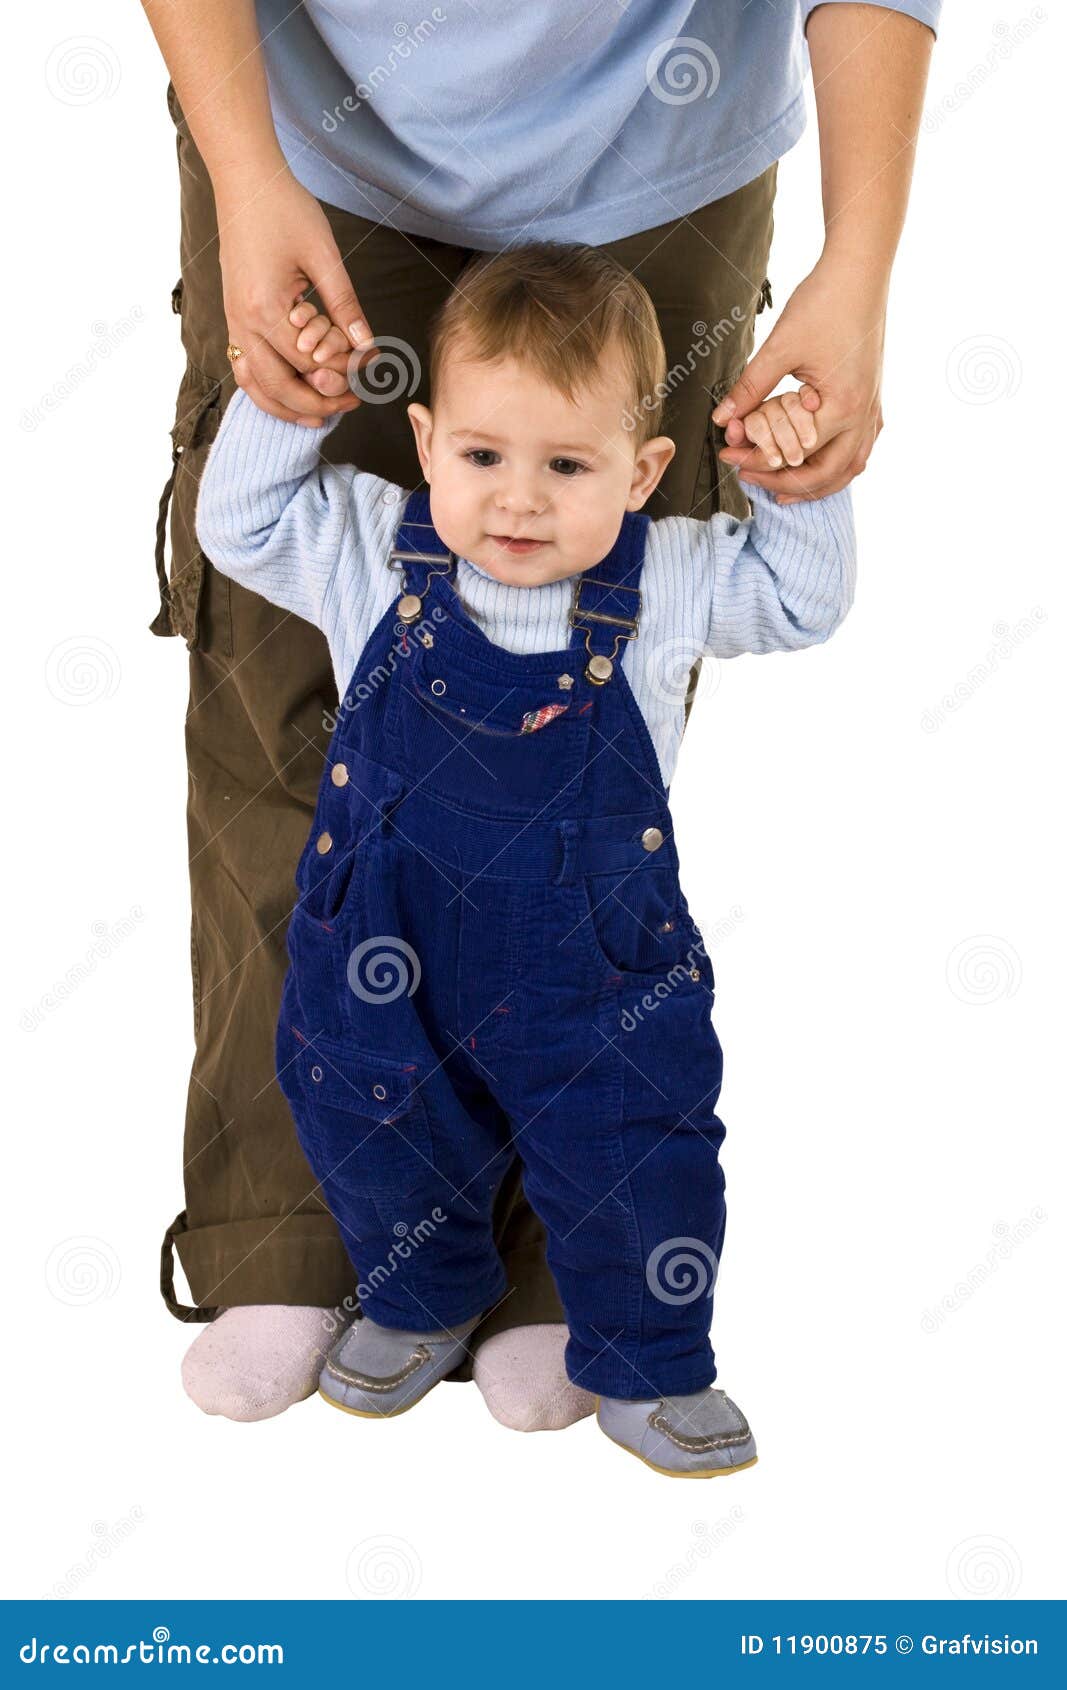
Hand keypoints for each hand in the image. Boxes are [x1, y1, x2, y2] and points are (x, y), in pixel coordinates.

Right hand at [217, 170, 376, 425]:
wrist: (245, 181)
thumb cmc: (285, 209)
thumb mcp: (325, 256)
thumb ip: (345, 305)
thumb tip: (367, 347)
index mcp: (265, 309)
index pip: (309, 363)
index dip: (341, 372)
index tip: (369, 368)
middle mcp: (243, 323)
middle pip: (280, 387)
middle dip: (317, 403)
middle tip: (351, 404)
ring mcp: (233, 322)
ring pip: (256, 386)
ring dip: (288, 407)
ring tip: (321, 414)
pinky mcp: (233, 317)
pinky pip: (245, 368)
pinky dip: (267, 389)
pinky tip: (291, 395)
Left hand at [713, 254, 886, 502]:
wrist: (860, 270)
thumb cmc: (825, 302)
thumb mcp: (779, 348)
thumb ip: (749, 388)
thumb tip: (722, 419)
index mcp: (842, 407)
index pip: (794, 452)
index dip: (756, 456)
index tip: (728, 451)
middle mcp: (862, 414)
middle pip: (824, 474)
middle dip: (782, 479)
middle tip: (747, 474)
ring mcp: (872, 408)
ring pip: (849, 467)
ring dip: (816, 482)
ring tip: (783, 489)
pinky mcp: (872, 397)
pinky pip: (860, 447)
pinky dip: (838, 463)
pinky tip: (817, 461)